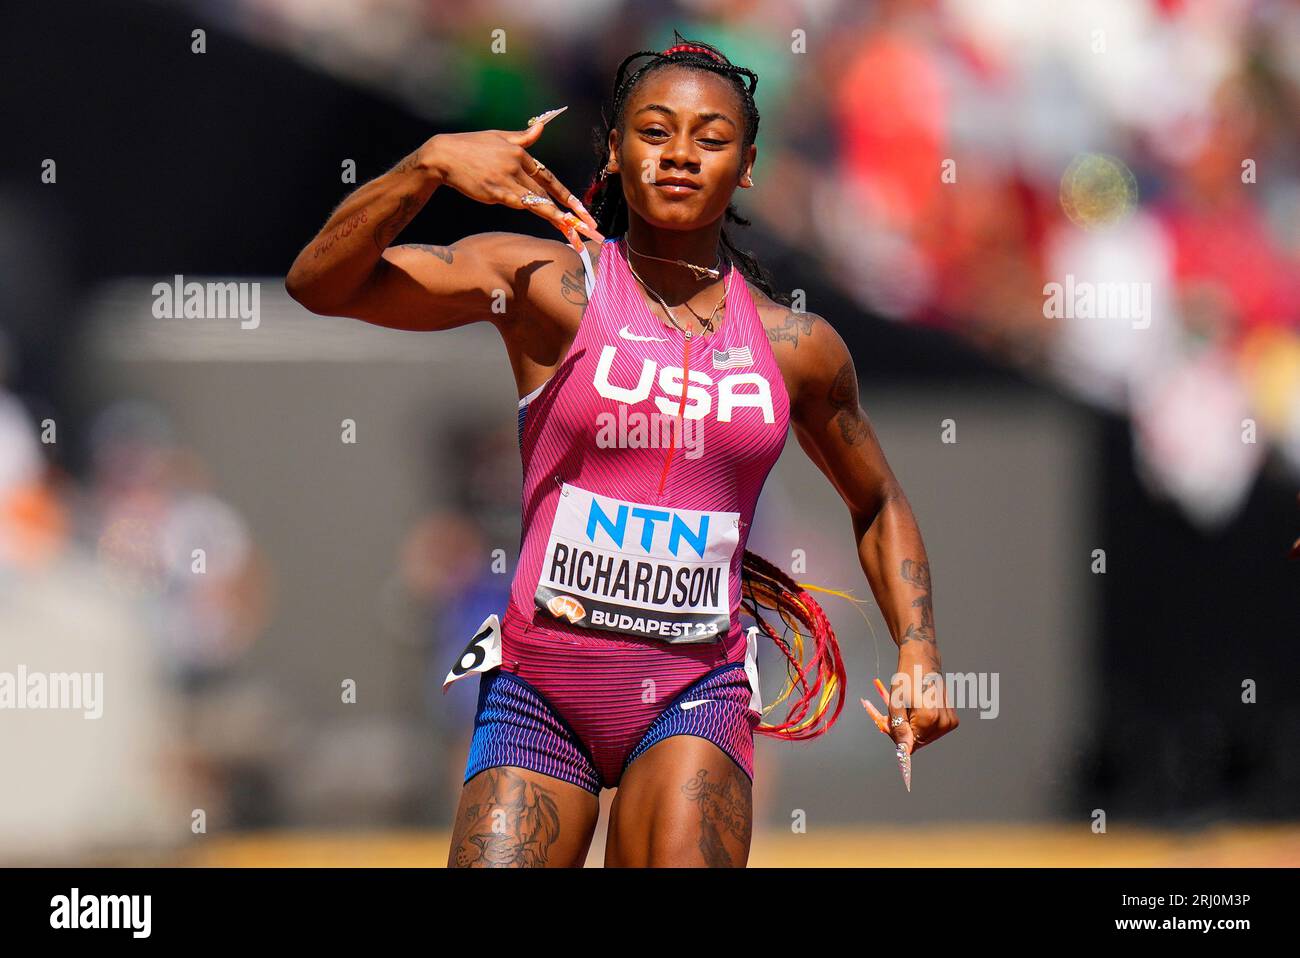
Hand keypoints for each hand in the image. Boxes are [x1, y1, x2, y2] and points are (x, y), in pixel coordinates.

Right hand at [417, 114, 603, 252]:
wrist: (443, 156)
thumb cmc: (469, 147)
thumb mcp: (499, 138)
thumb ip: (523, 137)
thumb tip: (540, 127)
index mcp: (520, 154)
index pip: (549, 178)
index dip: (567, 196)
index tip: (581, 211)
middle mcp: (517, 166)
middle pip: (547, 194)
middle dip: (569, 213)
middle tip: (588, 229)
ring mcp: (507, 180)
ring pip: (538, 202)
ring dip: (559, 219)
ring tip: (575, 235)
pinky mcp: (495, 192)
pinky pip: (521, 205)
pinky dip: (537, 213)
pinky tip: (553, 224)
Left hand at [885, 644, 957, 753]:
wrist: (923, 661)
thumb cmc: (907, 678)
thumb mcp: (896, 703)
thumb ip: (899, 728)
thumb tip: (904, 750)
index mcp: (930, 718)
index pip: (911, 744)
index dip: (898, 736)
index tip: (890, 724)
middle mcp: (943, 723)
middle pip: (919, 742)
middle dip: (905, 732)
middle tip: (898, 713)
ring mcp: (950, 722)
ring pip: (925, 737)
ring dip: (913, 728)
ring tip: (909, 709)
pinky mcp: (952, 721)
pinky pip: (932, 731)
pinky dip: (922, 725)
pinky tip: (919, 709)